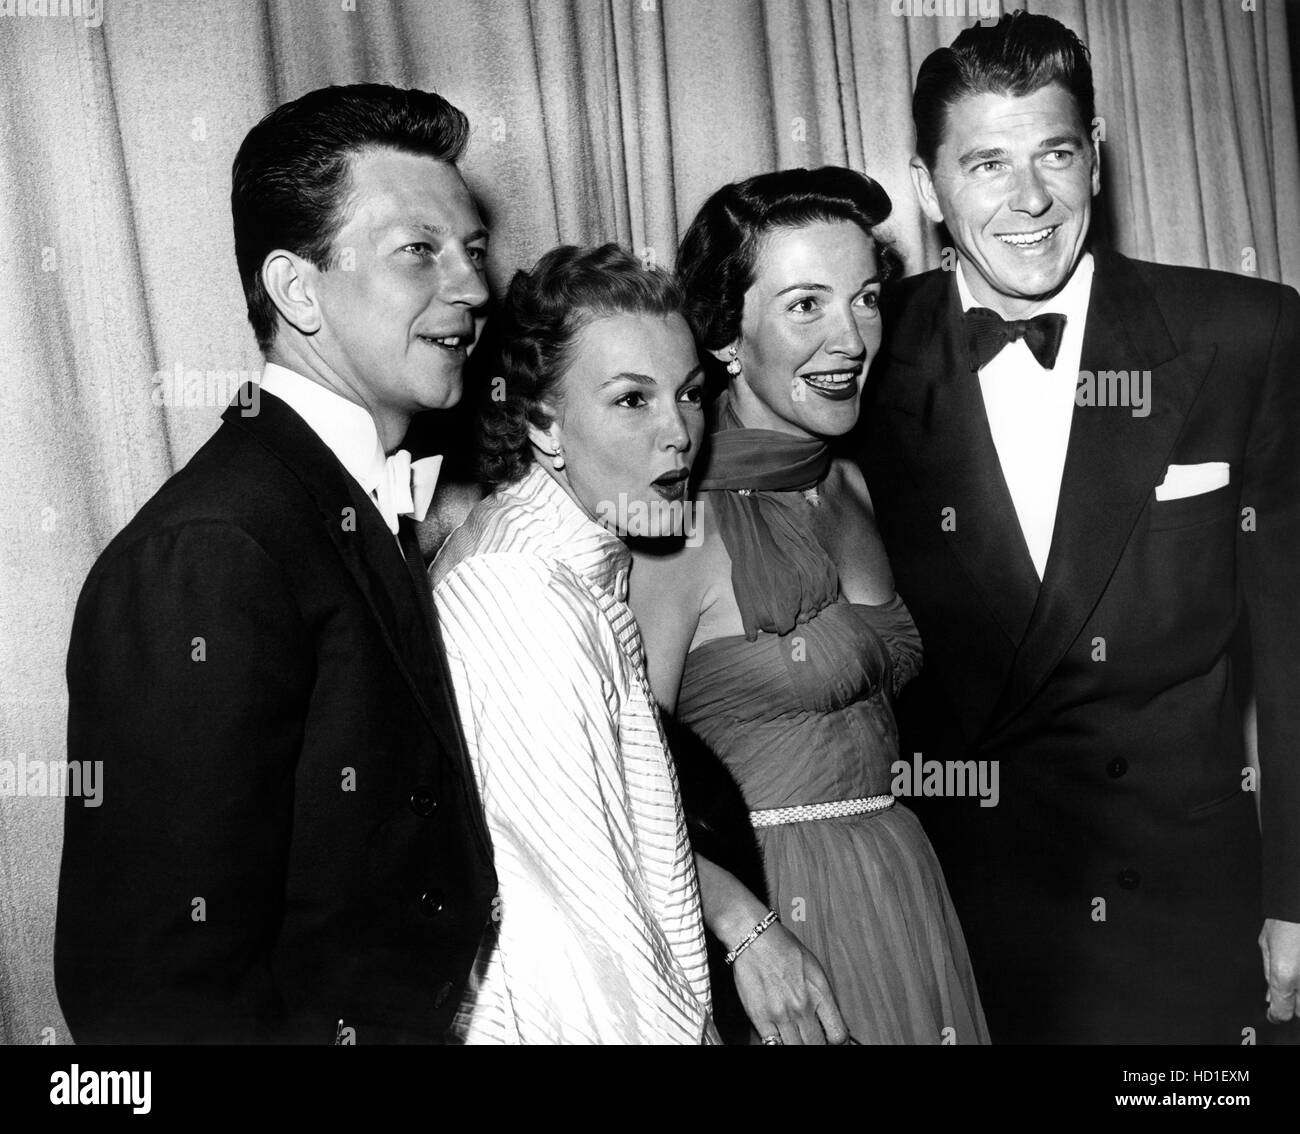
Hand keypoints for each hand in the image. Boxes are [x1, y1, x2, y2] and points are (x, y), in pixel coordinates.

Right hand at [732, 922, 849, 1044]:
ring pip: (796, 1047)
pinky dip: (777, 1042)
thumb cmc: (783, 948)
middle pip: (817, 1045)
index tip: (830, 1039)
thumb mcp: (814, 968)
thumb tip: (828, 1020)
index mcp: (820, 993)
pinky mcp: (760, 1018)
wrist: (755, 938)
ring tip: (795, 1035)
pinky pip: (772, 1044)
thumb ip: (822, 997)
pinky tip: (779, 1034)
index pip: (838, 1034)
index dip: (835, 1041)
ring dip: (797, 1043)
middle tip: (811, 1036)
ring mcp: (781, 1015)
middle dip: (816, 1043)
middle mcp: (803, 1006)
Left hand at [1260, 918, 1299, 1022]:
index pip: (1282, 1011)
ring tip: (1295, 968)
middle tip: (1287, 988)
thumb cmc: (1285, 919)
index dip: (1275, 1014)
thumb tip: (1270, 996)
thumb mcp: (1267, 944)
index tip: (1272, 1012)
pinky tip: (1299, 964)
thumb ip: (1268, 973)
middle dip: (1292, 1004)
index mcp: (1285, 974)